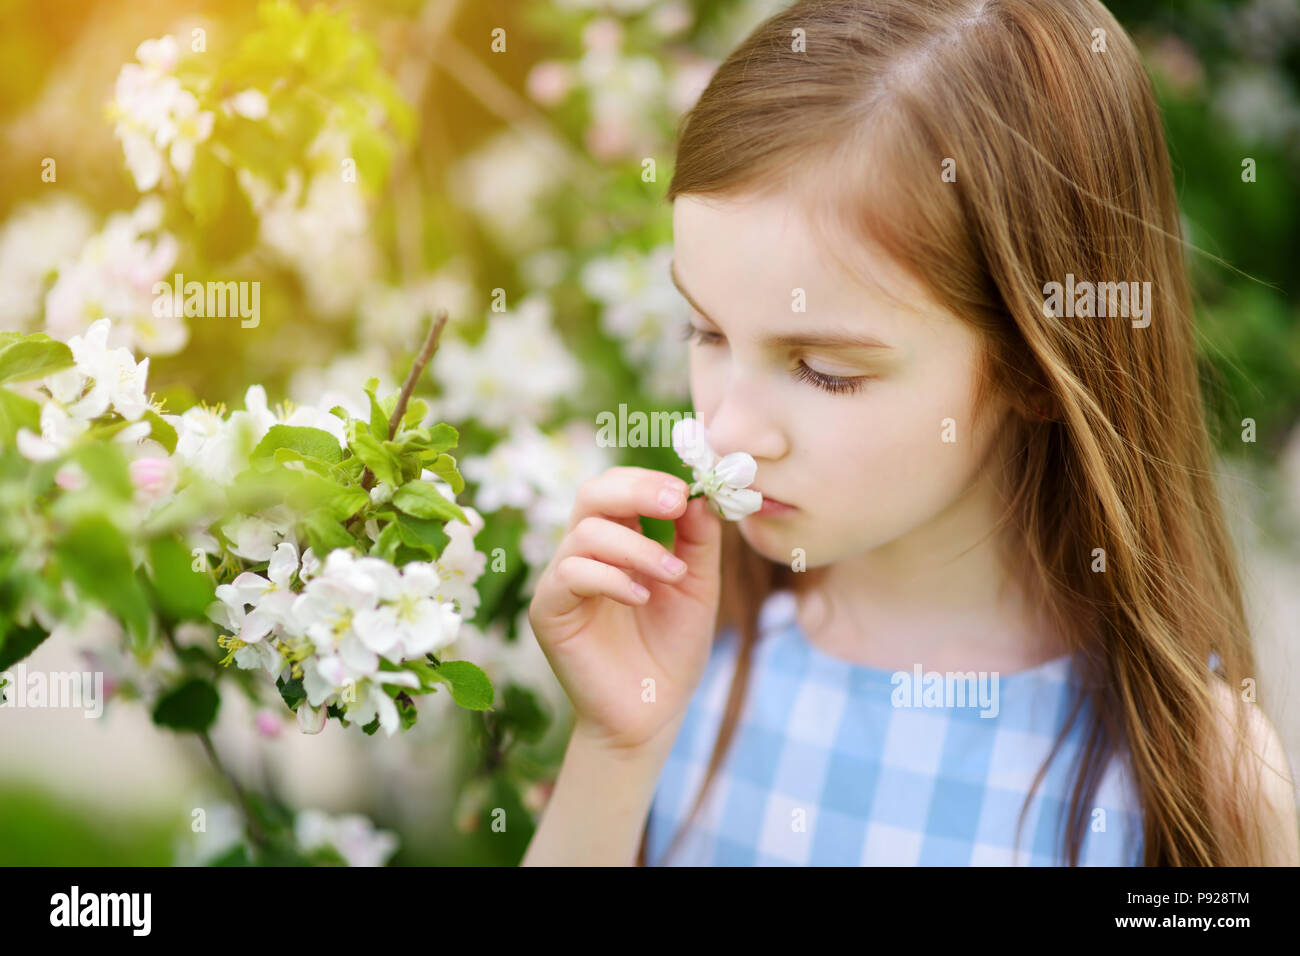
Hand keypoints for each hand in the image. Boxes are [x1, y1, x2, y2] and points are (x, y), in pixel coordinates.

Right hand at [528, 467, 722, 753]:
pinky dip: (611, 578)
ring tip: (672, 574)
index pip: (619, 488)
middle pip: (592, 494)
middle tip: (675, 503)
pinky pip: (570, 574)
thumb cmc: (672, 649)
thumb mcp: (697, 586)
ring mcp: (562, 581)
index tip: (688, 490)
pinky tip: (642, 598)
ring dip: (637, 547)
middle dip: (635, 491)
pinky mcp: (548, 612)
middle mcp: (583, 553)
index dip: (650, 480)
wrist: (652, 713)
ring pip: (586, 533)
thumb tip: (701, 492)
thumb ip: (698, 539)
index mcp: (617, 540)